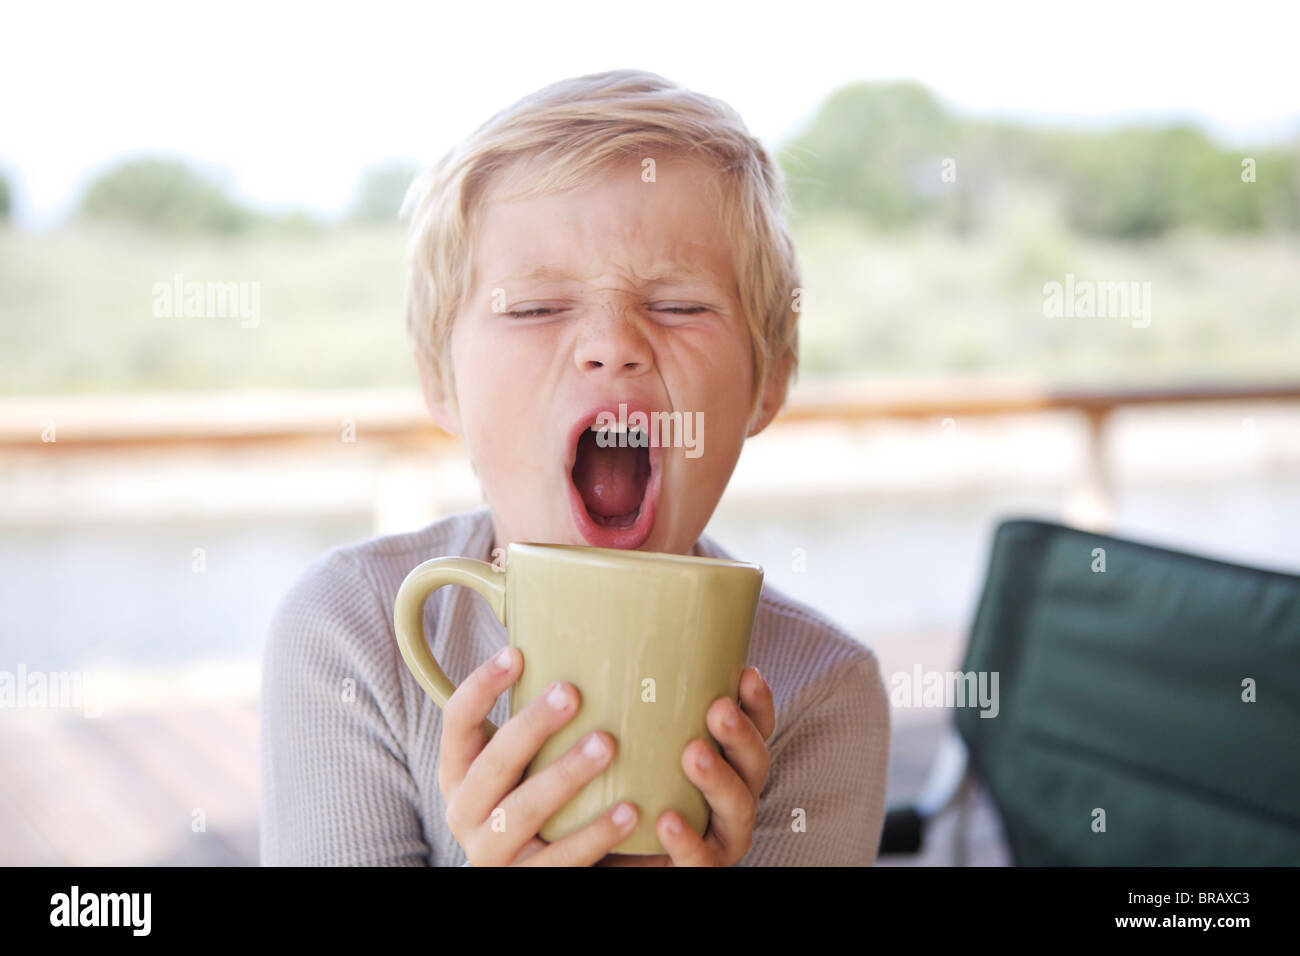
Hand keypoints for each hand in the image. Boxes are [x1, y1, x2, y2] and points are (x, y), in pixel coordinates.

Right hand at [439, 646, 638, 864]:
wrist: (533, 871)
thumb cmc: (533, 799)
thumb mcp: (517, 766)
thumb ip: (529, 724)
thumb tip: (566, 642)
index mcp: (458, 773)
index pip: (456, 722)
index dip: (481, 686)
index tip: (516, 652)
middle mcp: (464, 812)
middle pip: (493, 764)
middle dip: (531, 726)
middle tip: (571, 693)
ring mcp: (491, 852)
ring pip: (523, 811)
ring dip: (566, 774)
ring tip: (606, 745)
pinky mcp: (525, 881)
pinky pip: (561, 858)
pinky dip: (596, 834)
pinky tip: (631, 810)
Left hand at [595, 666, 774, 865]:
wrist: (607, 852)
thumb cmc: (621, 783)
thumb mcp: (632, 739)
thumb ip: (634, 702)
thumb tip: (599, 641)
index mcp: (729, 759)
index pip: (757, 727)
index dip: (759, 702)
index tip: (747, 673)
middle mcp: (734, 795)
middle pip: (755, 764)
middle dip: (741, 735)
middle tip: (719, 709)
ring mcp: (720, 836)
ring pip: (738, 809)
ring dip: (719, 780)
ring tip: (693, 754)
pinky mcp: (699, 867)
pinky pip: (701, 860)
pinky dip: (688, 841)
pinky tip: (668, 820)